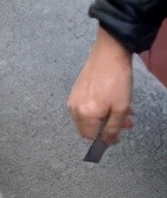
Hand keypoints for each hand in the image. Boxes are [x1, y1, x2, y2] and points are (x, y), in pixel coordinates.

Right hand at [67, 27, 134, 145]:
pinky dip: (97, 108)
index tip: (118, 134)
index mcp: (85, 114)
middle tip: (123, 121)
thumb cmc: (117, 82)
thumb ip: (113, 128)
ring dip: (103, 117)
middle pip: (87, 127)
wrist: (108, 55)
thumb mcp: (120, 108)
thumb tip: (107, 141)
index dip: (104, 138)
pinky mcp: (75, 90)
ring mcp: (73, 98)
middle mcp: (74, 108)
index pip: (90, 136)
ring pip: (87, 116)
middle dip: (105, 127)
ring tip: (120, 109)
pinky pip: (85, 106)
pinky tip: (109, 100)